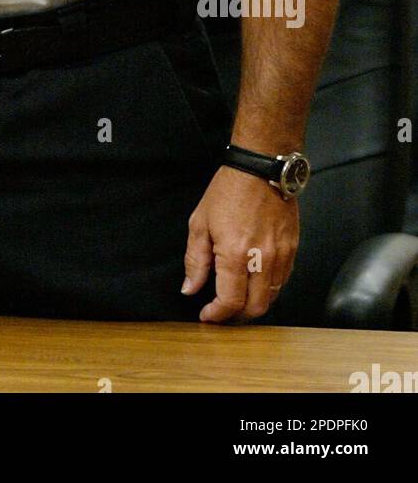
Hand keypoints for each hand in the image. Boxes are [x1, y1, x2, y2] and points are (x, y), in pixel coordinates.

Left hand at [182, 164, 298, 322]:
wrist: (261, 168)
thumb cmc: (227, 191)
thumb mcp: (200, 222)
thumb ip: (195, 260)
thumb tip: (190, 288)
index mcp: (235, 255)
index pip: (230, 302)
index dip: (217, 315)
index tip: (207, 316)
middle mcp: (262, 260)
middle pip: (255, 307)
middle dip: (237, 316)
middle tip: (223, 311)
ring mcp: (281, 256)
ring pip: (272, 297)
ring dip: (254, 303)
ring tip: (239, 297)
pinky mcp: (293, 248)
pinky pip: (283, 280)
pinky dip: (269, 288)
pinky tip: (256, 280)